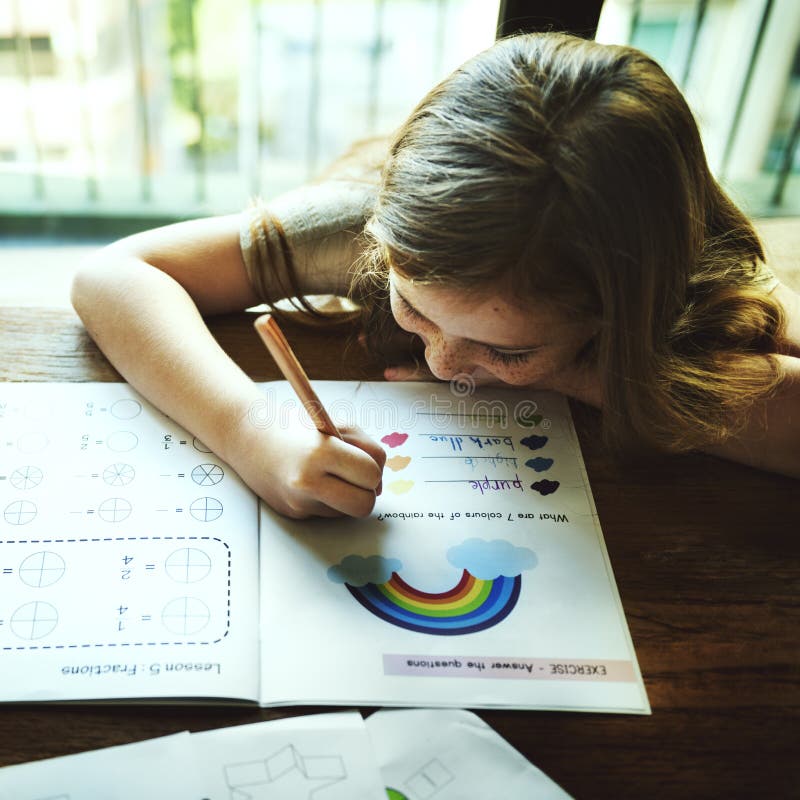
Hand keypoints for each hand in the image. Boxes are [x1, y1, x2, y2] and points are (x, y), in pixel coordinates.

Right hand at [228, 415, 385, 518]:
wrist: (249, 439)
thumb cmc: (296, 429)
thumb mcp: (335, 425)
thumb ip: (364, 448)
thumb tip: (379, 483)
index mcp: (321, 453)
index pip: (370, 474)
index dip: (374, 469)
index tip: (364, 463)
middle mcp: (309, 482)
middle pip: (364, 505)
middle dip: (368, 493)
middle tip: (358, 478)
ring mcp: (300, 503)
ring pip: (348, 513)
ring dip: (348, 497)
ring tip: (331, 476)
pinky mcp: (295, 515)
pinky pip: (329, 514)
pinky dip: (330, 501)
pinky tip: (314, 483)